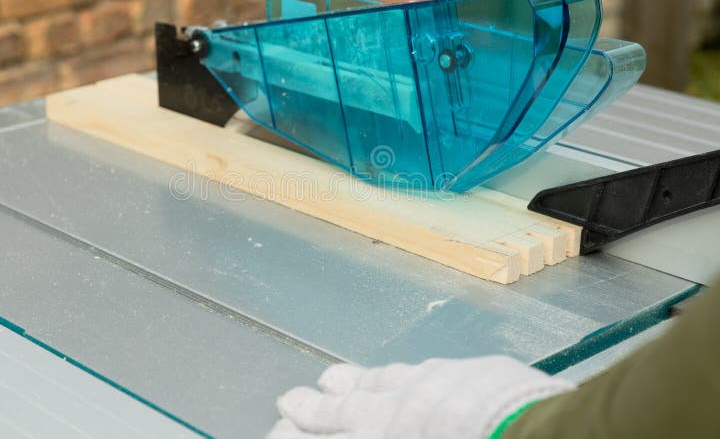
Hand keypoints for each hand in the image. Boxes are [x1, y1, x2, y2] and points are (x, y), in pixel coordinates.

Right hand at [267, 356, 573, 438]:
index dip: (298, 436)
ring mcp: (414, 392)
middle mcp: (387, 418)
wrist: (526, 434)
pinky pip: (401, 373)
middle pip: (335, 415)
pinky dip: (382, 376)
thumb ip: (390, 431)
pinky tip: (378, 374)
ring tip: (321, 384)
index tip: (279, 433)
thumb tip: (370, 429)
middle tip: (285, 404)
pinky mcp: (444, 375)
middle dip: (306, 413)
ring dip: (340, 388)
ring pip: (366, 388)